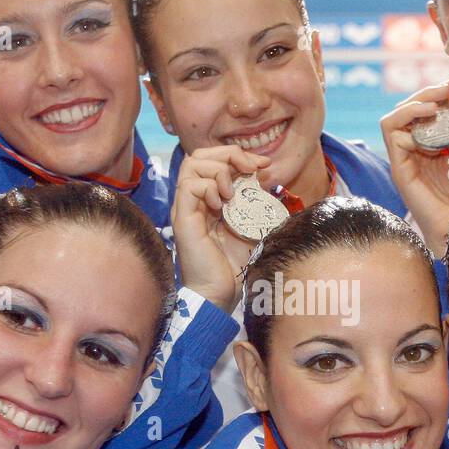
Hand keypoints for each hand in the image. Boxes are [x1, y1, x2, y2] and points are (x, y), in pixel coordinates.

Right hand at [170, 145, 269, 312]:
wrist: (220, 294)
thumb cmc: (234, 265)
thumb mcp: (252, 225)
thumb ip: (255, 201)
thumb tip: (265, 176)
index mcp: (208, 199)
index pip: (213, 160)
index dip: (238, 155)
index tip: (263, 164)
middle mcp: (193, 200)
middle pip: (199, 155)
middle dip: (228, 154)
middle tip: (249, 169)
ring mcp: (186, 209)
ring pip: (192, 165)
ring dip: (219, 171)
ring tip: (233, 194)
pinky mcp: (183, 220)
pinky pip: (189, 186)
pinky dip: (209, 188)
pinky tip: (223, 206)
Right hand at [379, 79, 448, 257]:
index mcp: (423, 145)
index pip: (418, 111)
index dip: (432, 95)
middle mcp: (408, 150)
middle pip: (402, 111)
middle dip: (424, 94)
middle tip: (444, 88)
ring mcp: (402, 160)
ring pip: (391, 120)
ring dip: (413, 106)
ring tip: (434, 106)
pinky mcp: (399, 169)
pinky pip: (392, 137)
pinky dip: (409, 124)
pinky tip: (431, 126)